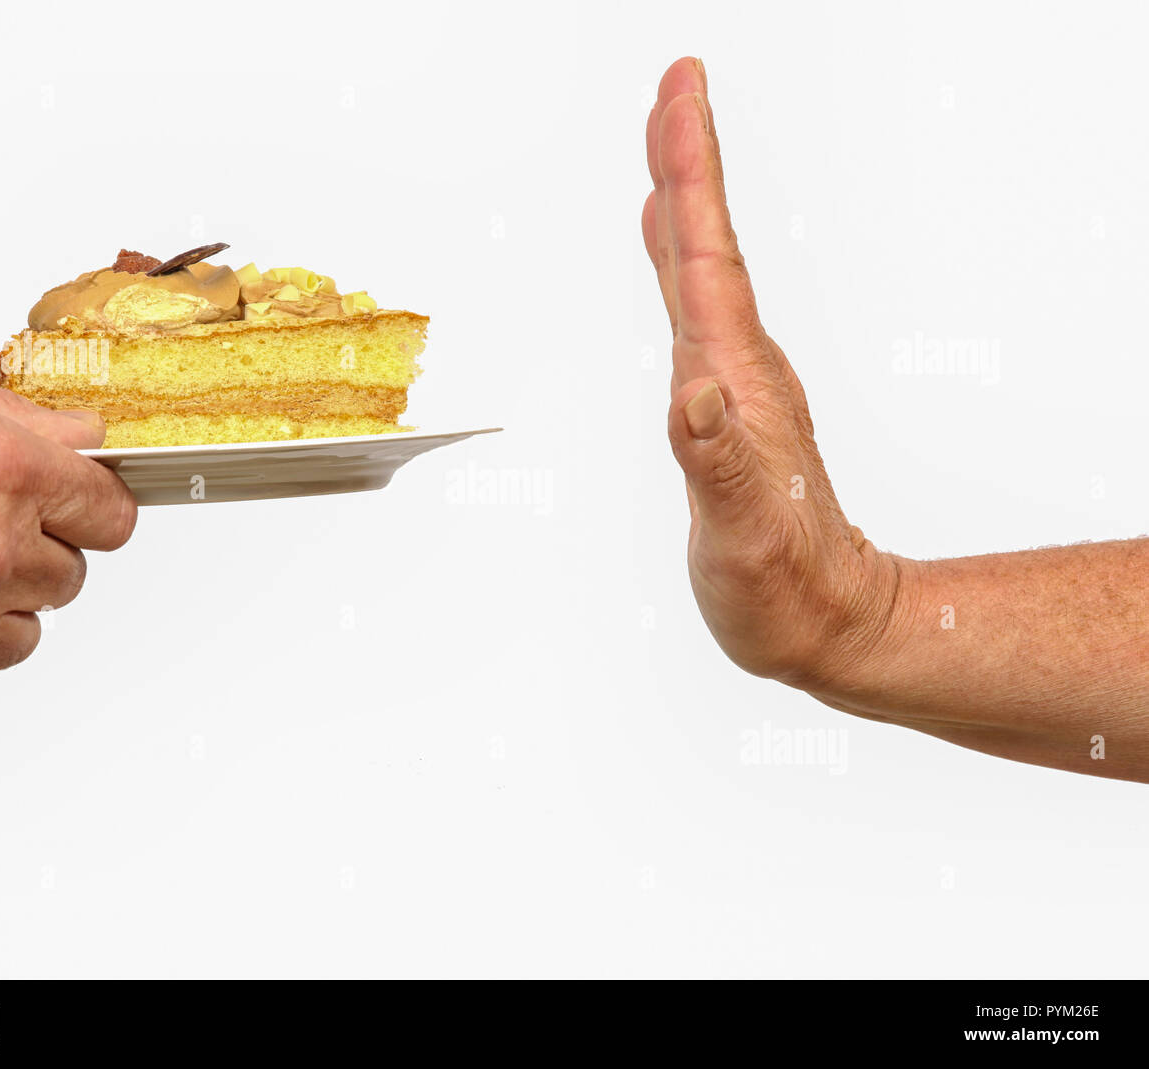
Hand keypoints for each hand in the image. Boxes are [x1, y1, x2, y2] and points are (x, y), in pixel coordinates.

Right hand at [643, 58, 899, 688]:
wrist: (825, 620)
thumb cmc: (782, 584)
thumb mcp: (745, 534)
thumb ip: (717, 462)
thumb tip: (695, 390)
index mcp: (736, 382)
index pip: (707, 259)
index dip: (691, 175)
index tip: (679, 97)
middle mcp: (738, 369)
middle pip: (707, 246)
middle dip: (687, 162)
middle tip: (673, 89)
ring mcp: (735, 385)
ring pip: (701, 273)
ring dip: (685, 203)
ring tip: (665, 151)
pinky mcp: (728, 409)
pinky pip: (696, 314)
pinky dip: (680, 266)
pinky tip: (671, 255)